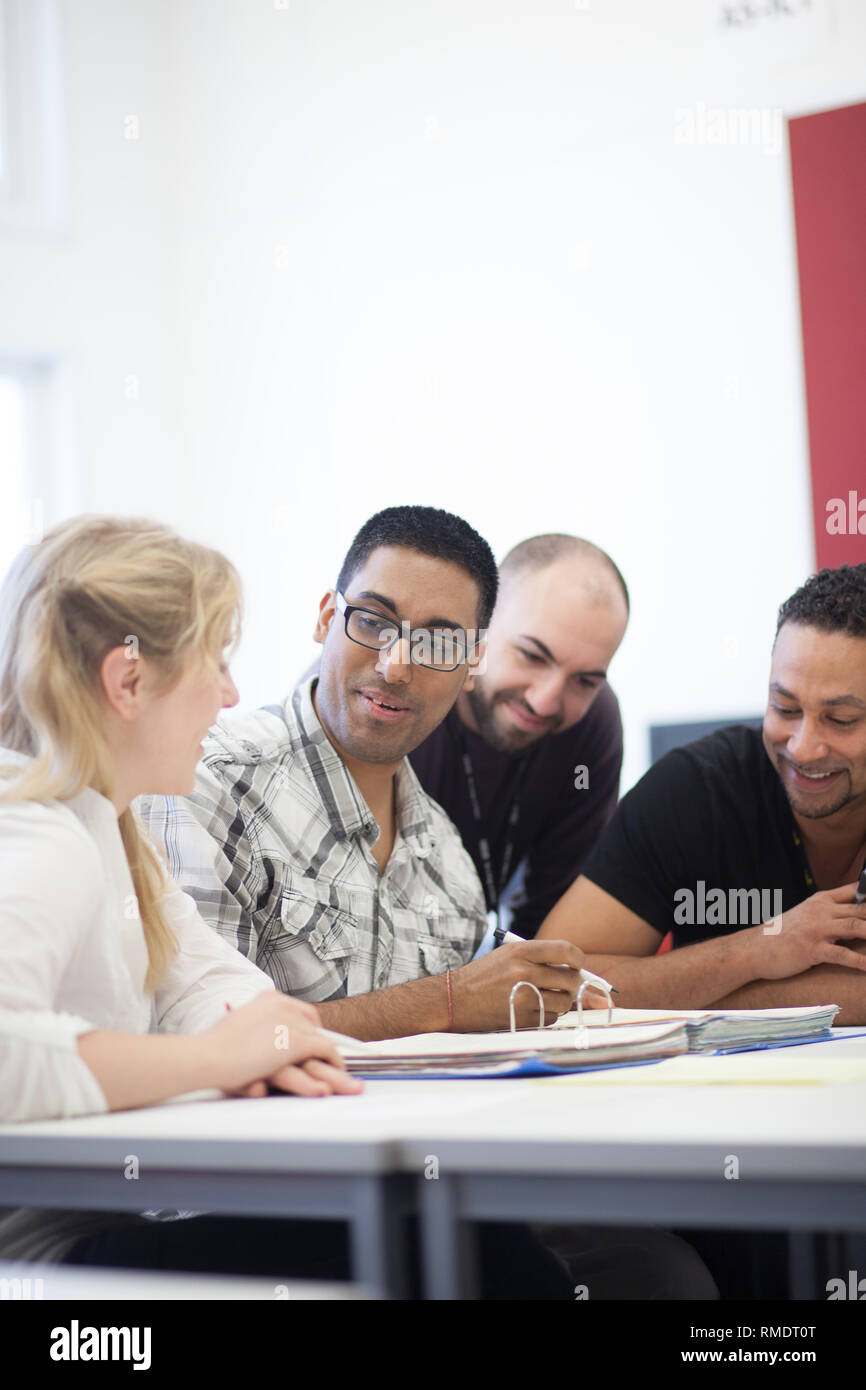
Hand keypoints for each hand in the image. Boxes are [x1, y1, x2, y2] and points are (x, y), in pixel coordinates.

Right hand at [202, 991, 363, 1097]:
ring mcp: (292, 1022)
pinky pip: (326, 1051)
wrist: (209, 1056)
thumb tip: (262, 1039)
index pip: (300, 1012)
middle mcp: (283, 1005)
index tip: (314, 1045)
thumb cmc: (214, 1048)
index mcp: (268, 998)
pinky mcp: (298, 1041)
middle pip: (314, 1025)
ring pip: (323, 1041)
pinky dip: (335, 1064)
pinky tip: (337, 1075)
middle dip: (324, 1044)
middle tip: (333, 1059)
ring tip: (343, 1072)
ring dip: (334, 1060)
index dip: (309, 1030)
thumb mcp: (238, 1028)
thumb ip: (256, 1029)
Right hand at [450, 939, 584, 1029]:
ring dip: (561, 1001)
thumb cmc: (483, 975)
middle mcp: (524, 972)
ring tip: (546, 996)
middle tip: (565, 984)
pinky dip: (548, 1014)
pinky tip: (532, 1008)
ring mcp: (525, 997)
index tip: (577, 964)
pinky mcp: (522, 1018)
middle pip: (571, 979)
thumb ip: (538, 957)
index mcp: (521, 951)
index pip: (566, 951)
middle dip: (573, 983)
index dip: (578, 959)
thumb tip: (575, 968)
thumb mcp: (507, 955)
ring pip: (564, 1001)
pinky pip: (551, 1018)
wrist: (455, 1000)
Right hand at [748, 883, 865, 980]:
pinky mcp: (812, 949)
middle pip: (861, 908)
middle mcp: (821, 911)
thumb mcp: (805, 915)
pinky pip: (842, 955)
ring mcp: (817, 929)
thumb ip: (828, 912)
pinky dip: (860, 961)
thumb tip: (851, 915)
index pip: (855, 890)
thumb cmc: (780, 935)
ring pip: (855, 927)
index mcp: (821, 900)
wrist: (753, 949)